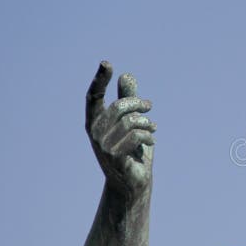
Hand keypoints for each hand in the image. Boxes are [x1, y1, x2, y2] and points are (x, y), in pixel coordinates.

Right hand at [85, 61, 155, 196]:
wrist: (133, 182)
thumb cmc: (131, 151)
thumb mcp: (131, 123)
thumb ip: (128, 100)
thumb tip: (126, 75)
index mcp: (95, 122)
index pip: (93, 97)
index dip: (99, 80)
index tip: (107, 63)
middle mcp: (94, 132)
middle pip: (119, 107)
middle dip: (138, 104)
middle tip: (150, 106)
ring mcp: (101, 146)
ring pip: (130, 122)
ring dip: (146, 123)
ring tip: (152, 128)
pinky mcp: (113, 157)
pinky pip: (135, 136)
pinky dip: (148, 136)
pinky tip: (152, 141)